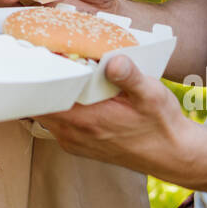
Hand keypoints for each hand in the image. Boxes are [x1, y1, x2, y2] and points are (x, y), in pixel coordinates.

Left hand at [34, 55, 194, 181]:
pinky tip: (70, 87)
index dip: (36, 76)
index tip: (34, 54)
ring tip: (56, 66)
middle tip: (42, 53)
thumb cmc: (161, 124)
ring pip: (45, 112)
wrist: (172, 154)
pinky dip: (58, 103)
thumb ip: (130, 77)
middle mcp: (73, 134)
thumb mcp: (151, 94)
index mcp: (86, 120)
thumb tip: (113, 60)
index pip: (43, 99)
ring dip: (48, 92)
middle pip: (38, 104)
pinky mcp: (77, 143)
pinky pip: (56, 120)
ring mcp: (73, 140)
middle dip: (40, 79)